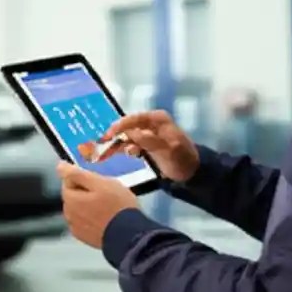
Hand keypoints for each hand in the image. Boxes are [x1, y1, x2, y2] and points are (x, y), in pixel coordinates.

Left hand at [57, 162, 139, 248]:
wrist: (129, 235)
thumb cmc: (117, 206)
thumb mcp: (100, 183)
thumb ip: (77, 174)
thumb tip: (60, 166)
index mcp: (71, 199)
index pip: (68, 180)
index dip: (83, 178)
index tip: (98, 181)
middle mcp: (69, 215)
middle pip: (73, 196)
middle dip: (85, 192)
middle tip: (105, 193)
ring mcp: (77, 228)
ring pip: (78, 209)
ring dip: (88, 206)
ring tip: (107, 207)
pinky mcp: (85, 238)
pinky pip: (84, 222)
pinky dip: (91, 219)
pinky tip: (105, 219)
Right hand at [85, 110, 200, 182]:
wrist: (192, 173)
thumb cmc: (182, 160)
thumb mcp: (168, 151)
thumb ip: (150, 141)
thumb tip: (132, 133)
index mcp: (157, 119)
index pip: (134, 119)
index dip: (119, 126)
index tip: (107, 136)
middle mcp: (150, 123)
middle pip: (127, 127)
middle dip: (112, 137)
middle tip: (98, 147)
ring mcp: (147, 133)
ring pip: (125, 136)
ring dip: (113, 145)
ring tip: (100, 155)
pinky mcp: (145, 144)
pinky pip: (128, 144)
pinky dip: (119, 149)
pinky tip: (111, 156)